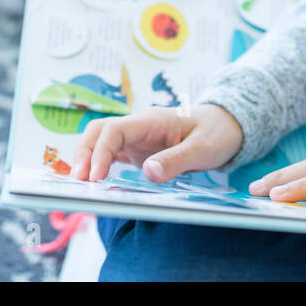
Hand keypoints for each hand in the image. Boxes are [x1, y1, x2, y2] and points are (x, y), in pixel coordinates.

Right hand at [71, 103, 243, 183]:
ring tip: (80, 185)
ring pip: (101, 142)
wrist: (226, 125)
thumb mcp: (203, 148)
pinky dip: (99, 165)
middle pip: (99, 132)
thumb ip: (176, 160)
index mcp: (151, 120)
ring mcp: (137, 138)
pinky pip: (113, 154)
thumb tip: (148, 173)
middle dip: (84, 154)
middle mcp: (139, 126)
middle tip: (78, 182)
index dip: (100, 152)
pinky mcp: (139, 150)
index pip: (113, 130)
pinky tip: (93, 183)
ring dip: (88, 159)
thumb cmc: (216, 132)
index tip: (96, 177)